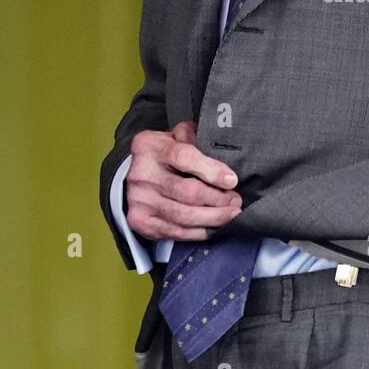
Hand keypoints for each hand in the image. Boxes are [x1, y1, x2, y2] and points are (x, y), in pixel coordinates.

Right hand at [125, 120, 242, 241]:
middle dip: (218, 199)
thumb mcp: (175, 136)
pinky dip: (199, 232)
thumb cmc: (163, 154)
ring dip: (214, 218)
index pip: (184, 157)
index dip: (212, 171)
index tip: (232, 181)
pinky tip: (214, 227)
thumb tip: (220, 152)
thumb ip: (195, 138)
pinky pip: (176, 232)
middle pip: (188, 192)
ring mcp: (139, 200)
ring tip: (231, 215)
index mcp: (150, 147)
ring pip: (184, 216)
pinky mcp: (140, 221)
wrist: (132, 175)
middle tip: (236, 201)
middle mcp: (142, 174)